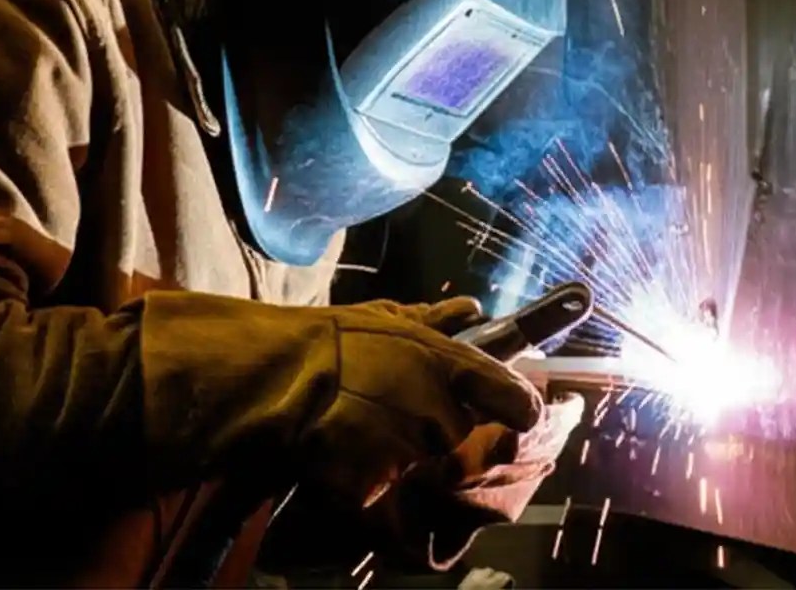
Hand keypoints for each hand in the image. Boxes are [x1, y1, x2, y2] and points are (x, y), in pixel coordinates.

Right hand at [295, 297, 539, 508]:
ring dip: (399, 444)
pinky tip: (345, 444)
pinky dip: (366, 471)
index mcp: (450, 368)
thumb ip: (437, 319)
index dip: (520, 408)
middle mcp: (439, 414)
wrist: (275, 376)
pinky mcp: (375, 486)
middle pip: (458, 431)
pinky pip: (382, 484)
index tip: (518, 410)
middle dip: (435, 420)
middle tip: (395, 398)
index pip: (518, 404)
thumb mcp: (389, 318)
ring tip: (361, 416)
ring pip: (420, 458)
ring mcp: (408, 453)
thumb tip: (471, 310)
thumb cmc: (332, 341)